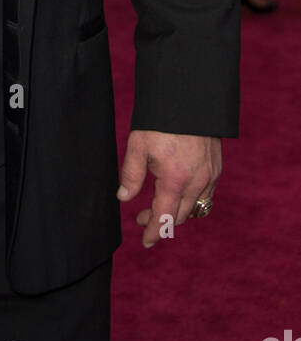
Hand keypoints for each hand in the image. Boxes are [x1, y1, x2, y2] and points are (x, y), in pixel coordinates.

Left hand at [117, 130, 220, 247]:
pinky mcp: (216, 168)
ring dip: (176, 212)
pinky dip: (191, 200)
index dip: (154, 233)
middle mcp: (196, 182)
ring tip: (157, 206)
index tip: (146, 242)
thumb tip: (124, 198)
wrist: (188, 98)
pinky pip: (206, 195)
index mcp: (174, 180)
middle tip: (142, 218)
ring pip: (195, 208)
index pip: (164, 218)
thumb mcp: (138, 146)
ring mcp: (210, 176)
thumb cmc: (160, 121)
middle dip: (161, 222)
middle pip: (179, 216)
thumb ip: (131, 175)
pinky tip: (178, 192)